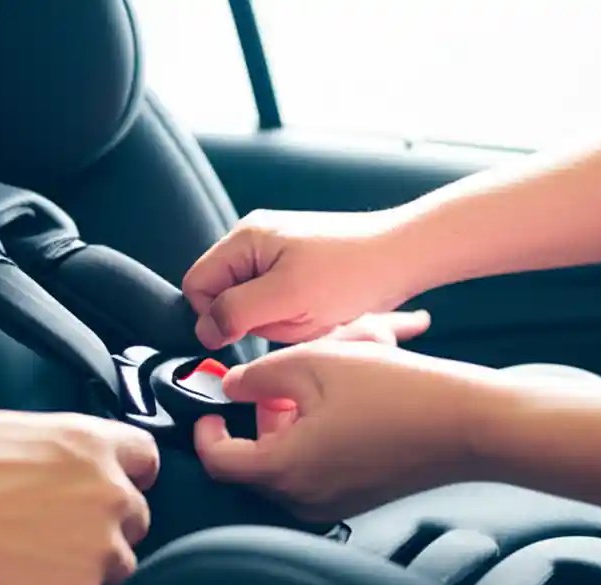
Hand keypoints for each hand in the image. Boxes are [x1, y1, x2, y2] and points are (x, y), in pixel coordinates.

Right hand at [0, 411, 158, 584]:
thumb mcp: (4, 428)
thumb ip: (55, 447)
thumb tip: (60, 459)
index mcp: (89, 444)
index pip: (144, 458)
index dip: (127, 475)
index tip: (113, 486)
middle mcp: (107, 494)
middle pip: (132, 518)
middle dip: (100, 526)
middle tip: (48, 534)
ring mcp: (98, 549)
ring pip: (114, 565)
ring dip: (81, 567)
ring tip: (23, 562)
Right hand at [182, 208, 420, 348]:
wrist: (403, 258)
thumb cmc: (352, 272)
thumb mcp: (286, 299)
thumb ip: (235, 312)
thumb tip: (203, 329)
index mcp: (244, 239)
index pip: (197, 285)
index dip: (215, 316)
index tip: (249, 329)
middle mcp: (255, 241)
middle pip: (225, 297)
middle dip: (256, 319)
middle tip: (294, 315)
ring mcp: (277, 255)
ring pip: (255, 307)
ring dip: (282, 321)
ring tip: (314, 311)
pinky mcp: (298, 270)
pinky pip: (279, 305)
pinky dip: (298, 317)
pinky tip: (322, 310)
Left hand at [193, 343, 501, 521]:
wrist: (467, 424)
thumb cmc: (396, 392)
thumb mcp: (314, 363)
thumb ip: (259, 376)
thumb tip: (231, 387)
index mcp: (285, 468)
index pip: (218, 462)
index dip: (205, 431)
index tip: (210, 408)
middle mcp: (303, 499)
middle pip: (251, 466)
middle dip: (254, 425)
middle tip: (276, 387)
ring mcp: (331, 504)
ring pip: (284, 469)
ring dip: (284, 432)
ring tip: (315, 393)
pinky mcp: (355, 499)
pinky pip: (313, 475)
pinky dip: (311, 445)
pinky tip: (340, 412)